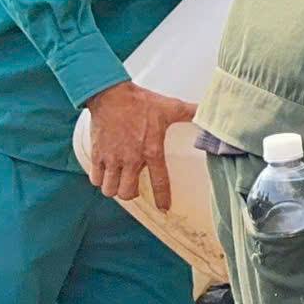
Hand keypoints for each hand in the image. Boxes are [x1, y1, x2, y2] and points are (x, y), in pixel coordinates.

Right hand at [81, 80, 194, 207]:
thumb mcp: (170, 107)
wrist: (111, 94)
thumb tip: (209, 110)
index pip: (160, 181)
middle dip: (130, 193)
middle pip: (127, 193)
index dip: (162, 198)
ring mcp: (112, 158)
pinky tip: (105, 172)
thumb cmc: (141, 102)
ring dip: (113, 188)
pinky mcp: (97, 154)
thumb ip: (191, 112)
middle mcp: (131, 159)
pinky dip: (99, 179)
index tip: (164, 209)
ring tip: (118, 180)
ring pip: (110, 190)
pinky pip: (94, 179)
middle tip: (132, 184)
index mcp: (152, 150)